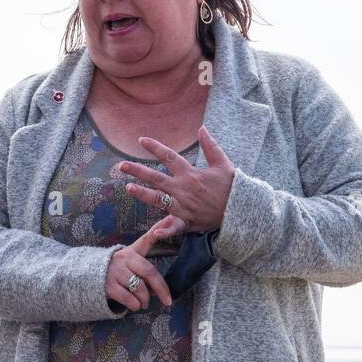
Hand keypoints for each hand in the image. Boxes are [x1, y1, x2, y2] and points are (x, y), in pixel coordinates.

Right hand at [105, 218, 174, 312]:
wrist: (86, 277)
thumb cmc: (114, 268)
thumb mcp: (129, 256)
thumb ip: (146, 253)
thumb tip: (165, 252)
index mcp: (130, 252)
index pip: (147, 239)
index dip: (158, 229)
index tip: (172, 219)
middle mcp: (123, 260)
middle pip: (149, 272)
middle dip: (161, 289)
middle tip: (167, 301)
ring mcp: (115, 273)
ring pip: (140, 288)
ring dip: (145, 300)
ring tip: (143, 303)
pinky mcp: (108, 287)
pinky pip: (129, 299)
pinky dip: (134, 305)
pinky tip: (134, 305)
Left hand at [118, 125, 235, 232]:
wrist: (240, 209)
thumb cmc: (231, 186)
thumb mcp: (222, 163)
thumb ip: (210, 146)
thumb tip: (202, 128)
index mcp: (190, 174)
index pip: (169, 156)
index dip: (155, 147)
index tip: (141, 140)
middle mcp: (183, 188)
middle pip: (156, 177)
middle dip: (138, 171)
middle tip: (121, 166)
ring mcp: (183, 205)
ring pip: (158, 199)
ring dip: (142, 194)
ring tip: (128, 188)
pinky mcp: (188, 221)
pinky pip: (174, 227)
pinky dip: (165, 230)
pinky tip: (154, 233)